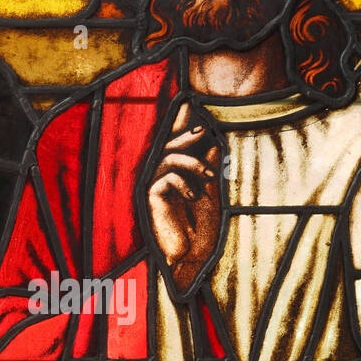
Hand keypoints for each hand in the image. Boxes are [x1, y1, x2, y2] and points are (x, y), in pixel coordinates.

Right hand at [147, 104, 220, 294]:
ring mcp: (152, 187)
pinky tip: (193, 196)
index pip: (173, 143)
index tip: (188, 100)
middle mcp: (159, 178)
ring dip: (192, 162)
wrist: (192, 259)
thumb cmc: (199, 232)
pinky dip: (184, 182)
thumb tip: (211, 141)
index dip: (178, 121)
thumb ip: (206, 169)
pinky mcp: (150, 198)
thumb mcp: (209, 194)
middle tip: (204, 129)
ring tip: (208, 177)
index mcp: (172, 174)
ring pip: (168, 157)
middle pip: (167, 144)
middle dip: (186, 133)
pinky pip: (166, 176)